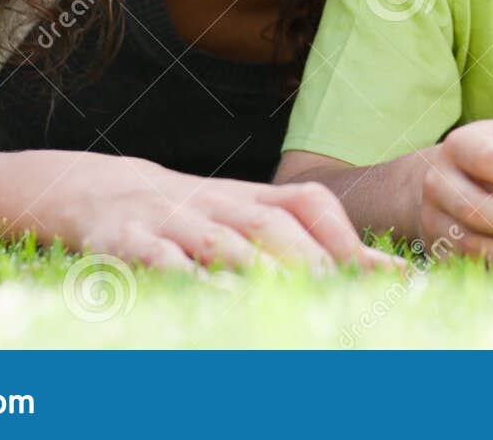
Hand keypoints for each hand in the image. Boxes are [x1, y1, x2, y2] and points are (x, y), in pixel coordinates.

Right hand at [47, 152, 399, 271]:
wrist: (99, 191)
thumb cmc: (192, 218)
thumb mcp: (245, 220)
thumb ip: (313, 242)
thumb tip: (394, 275)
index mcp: (249, 198)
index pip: (306, 204)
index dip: (343, 236)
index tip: (382, 274)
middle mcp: (217, 205)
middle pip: (270, 225)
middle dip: (310, 259)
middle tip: (341, 296)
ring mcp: (172, 221)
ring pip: (221, 242)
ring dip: (256, 269)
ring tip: (291, 299)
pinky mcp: (128, 243)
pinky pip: (161, 260)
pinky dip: (188, 280)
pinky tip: (212, 302)